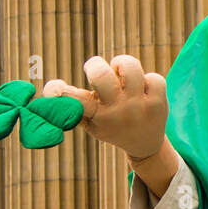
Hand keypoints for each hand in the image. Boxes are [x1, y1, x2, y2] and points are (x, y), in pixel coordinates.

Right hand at [43, 55, 168, 161]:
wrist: (145, 145)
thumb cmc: (111, 125)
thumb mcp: (90, 122)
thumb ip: (72, 105)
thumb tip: (49, 88)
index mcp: (98, 116)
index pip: (75, 101)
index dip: (59, 91)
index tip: (53, 89)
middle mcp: (118, 110)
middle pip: (102, 76)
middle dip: (94, 65)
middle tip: (95, 69)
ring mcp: (139, 105)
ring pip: (130, 67)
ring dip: (122, 63)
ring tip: (120, 71)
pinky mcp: (158, 101)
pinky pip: (153, 76)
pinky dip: (148, 78)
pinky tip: (143, 88)